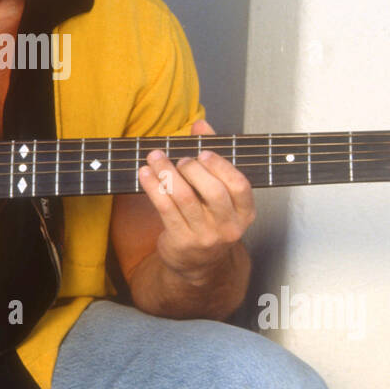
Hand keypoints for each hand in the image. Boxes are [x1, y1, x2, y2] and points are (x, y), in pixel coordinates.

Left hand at [135, 119, 254, 282]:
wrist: (198, 265)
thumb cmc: (209, 218)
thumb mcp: (218, 192)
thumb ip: (212, 156)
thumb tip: (201, 124)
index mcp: (244, 213)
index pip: (240, 186)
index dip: (221, 166)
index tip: (203, 152)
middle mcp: (229, 227)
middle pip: (213, 192)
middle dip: (193, 169)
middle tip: (180, 159)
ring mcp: (205, 237)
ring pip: (185, 198)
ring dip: (167, 172)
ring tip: (155, 157)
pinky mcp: (182, 242)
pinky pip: (165, 209)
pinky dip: (153, 187)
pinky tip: (145, 174)